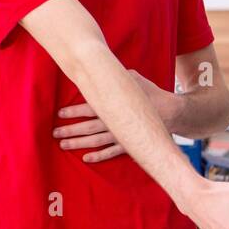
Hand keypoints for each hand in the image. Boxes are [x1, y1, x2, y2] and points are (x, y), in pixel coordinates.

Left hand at [54, 69, 178, 162]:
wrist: (174, 113)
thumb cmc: (152, 94)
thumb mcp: (135, 79)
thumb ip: (118, 77)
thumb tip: (103, 70)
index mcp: (116, 104)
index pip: (90, 108)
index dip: (73, 111)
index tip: (59, 114)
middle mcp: (117, 121)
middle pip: (88, 126)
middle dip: (70, 129)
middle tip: (55, 132)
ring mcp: (123, 135)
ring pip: (96, 141)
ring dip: (79, 143)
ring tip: (63, 144)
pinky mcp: (130, 144)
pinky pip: (112, 152)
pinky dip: (99, 156)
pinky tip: (86, 158)